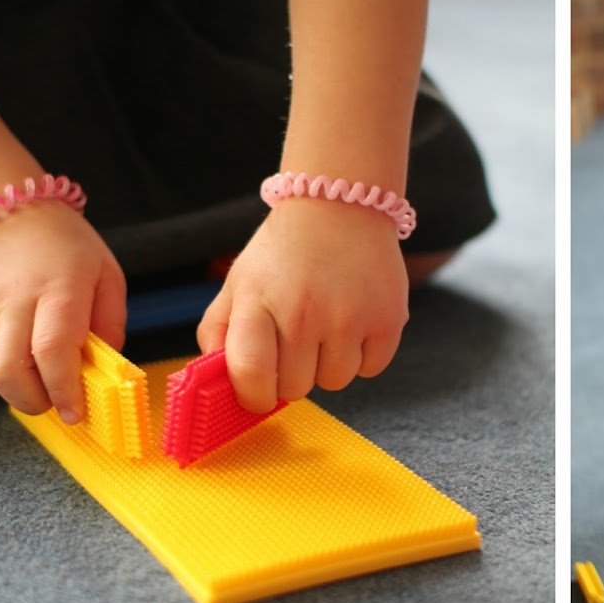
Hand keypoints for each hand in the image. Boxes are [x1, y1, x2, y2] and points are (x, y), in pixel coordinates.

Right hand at [0, 201, 125, 422]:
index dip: (64, 391)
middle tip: (60, 400)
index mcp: (55, 290)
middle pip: (11, 375)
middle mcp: (10, 304)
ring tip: (45, 369)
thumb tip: (105, 372)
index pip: (52, 352)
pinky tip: (23, 341)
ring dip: (24, 388)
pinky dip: (11, 367)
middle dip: (38, 402)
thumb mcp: (106, 276)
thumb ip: (111, 327)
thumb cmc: (65, 246)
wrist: (2, 210)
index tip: (77, 413)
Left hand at [197, 196, 408, 413]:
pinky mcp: (387, 321)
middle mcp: (304, 313)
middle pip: (296, 388)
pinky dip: (363, 355)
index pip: (251, 375)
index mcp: (259, 302)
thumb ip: (218, 331)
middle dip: (293, 373)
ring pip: (335, 383)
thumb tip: (216, 380)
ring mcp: (349, 318)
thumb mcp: (239, 283)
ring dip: (329, 364)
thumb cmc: (283, 254)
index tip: (259, 391)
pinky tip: (354, 321)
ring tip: (327, 324)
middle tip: (297, 338)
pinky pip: (370, 369)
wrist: (339, 206)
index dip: (253, 396)